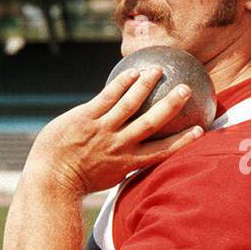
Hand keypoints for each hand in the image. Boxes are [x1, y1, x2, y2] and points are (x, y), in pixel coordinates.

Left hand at [27, 65, 203, 194]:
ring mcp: (103, 130)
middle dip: (171, 105)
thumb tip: (138, 153)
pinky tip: (133, 71)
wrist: (50, 179)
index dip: (183, 140)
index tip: (200, 130)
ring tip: (158, 70)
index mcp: (129, 163)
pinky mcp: (86, 117)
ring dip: (147, 84)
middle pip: (152, 122)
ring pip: (131, 103)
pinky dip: (123, 83)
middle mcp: (120, 145)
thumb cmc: (79, 179)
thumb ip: (125, 161)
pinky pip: (108, 96)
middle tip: (185, 90)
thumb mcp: (109, 176)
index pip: (163, 151)